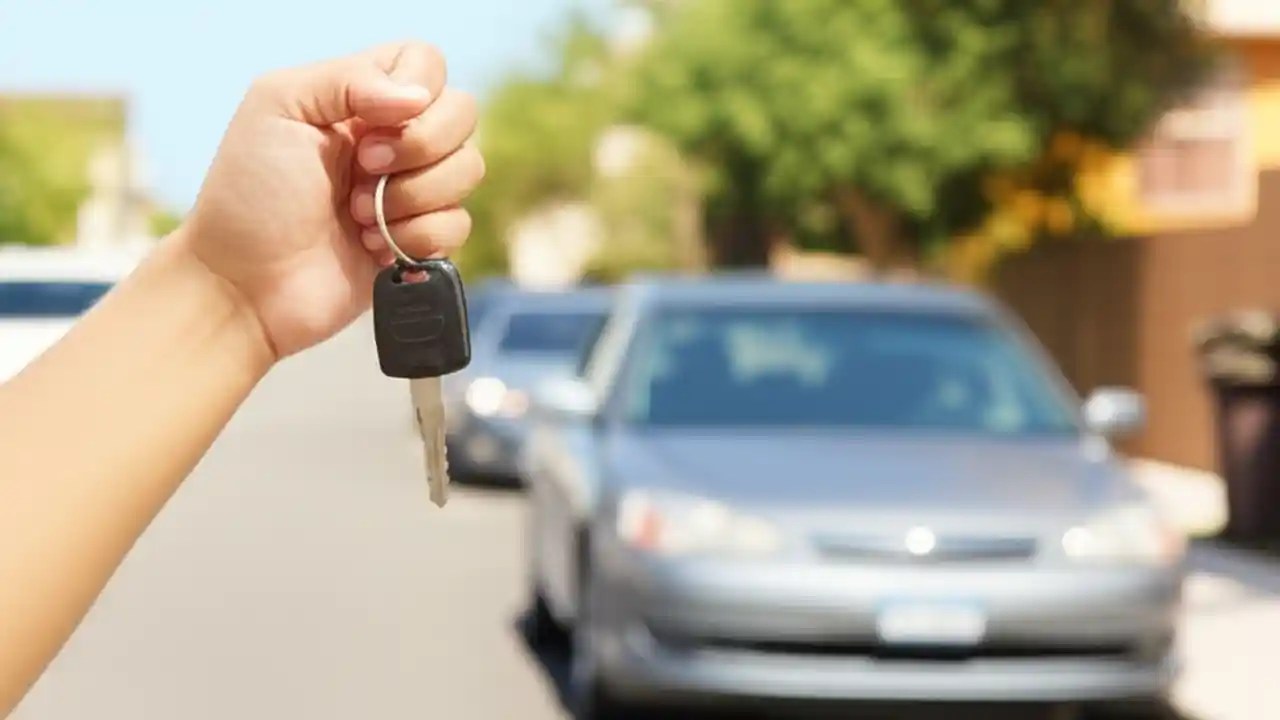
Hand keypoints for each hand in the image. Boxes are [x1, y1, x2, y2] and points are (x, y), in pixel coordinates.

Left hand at [182, 41, 483, 357]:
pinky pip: (458, 226)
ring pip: (467, 171)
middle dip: (418, 148)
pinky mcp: (421, 240)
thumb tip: (417, 96)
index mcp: (361, 99)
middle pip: (462, 116)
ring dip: (411, 198)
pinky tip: (372, 245)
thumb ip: (348, 80)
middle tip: (363, 170)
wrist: (246, 285)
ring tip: (357, 215)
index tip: (370, 127)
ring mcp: (411, 191)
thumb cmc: (247, 198)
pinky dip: (416, 237)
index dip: (417, 92)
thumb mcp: (278, 107)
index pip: (426, 65)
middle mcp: (394, 139)